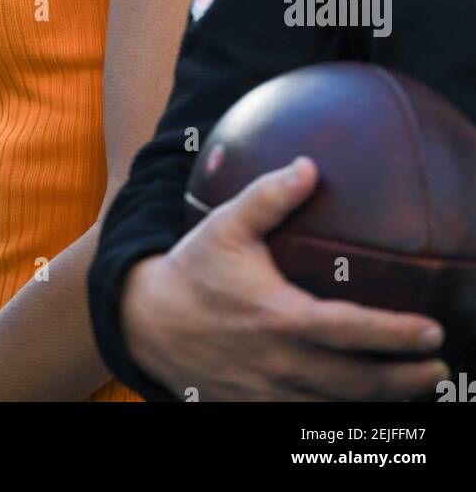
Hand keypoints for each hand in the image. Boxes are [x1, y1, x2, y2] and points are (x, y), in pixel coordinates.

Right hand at [120, 156, 449, 401]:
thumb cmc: (192, 269)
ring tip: (413, 388)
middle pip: (357, 383)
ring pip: (336, 406)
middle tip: (439, 370)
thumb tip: (308, 166)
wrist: (145, 322)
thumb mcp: (226, 225)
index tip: (434, 333)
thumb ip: (268, 197)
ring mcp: (268, 393)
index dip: (396, 336)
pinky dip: (338, 413)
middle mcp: (280, 363)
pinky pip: (305, 418)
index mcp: (279, 318)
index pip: (351, 331)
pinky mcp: (254, 409)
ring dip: (380, 401)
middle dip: (405, 381)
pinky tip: (359, 402)